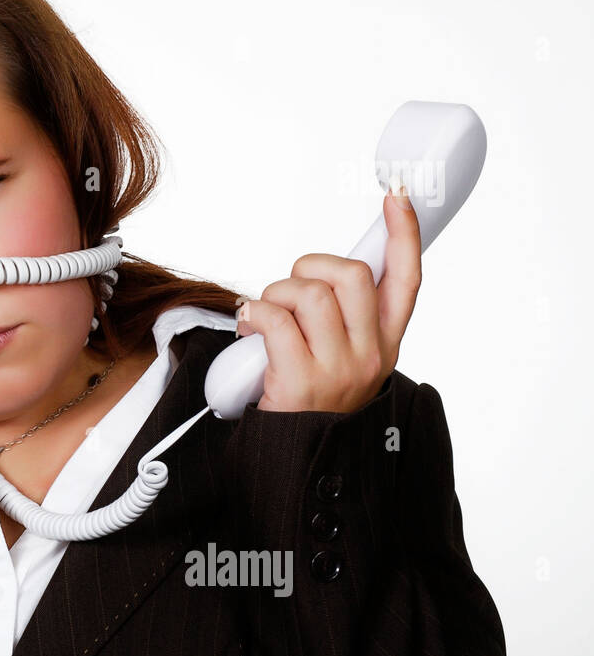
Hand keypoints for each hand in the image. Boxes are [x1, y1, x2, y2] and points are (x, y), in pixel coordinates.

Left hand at [235, 184, 421, 413]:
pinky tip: (248, 330)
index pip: (407, 280)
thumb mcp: (343, 358)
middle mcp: (370, 354)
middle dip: (309, 266)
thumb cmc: (311, 400)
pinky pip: (275, 320)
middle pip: (352, 275)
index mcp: (385, 343)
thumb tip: (322, 274)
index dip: (405, 234)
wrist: (294, 459)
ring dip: (274, 293)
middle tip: (288, 291)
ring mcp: (338, 368)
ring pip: (310, 294)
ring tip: (263, 315)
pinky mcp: (301, 380)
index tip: (398, 196)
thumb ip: (342, 318)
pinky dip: (253, 314)